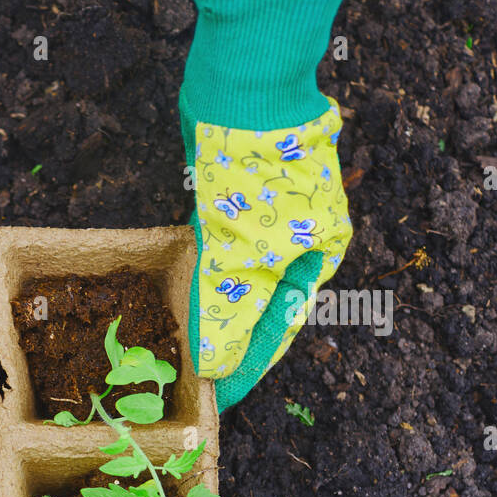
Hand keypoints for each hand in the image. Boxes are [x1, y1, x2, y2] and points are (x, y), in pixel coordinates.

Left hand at [180, 0, 351, 412]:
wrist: (244, 95)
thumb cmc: (258, 175)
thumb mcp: (243, 256)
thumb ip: (229, 315)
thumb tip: (215, 370)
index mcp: (319, 258)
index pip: (280, 328)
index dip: (249, 368)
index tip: (221, 402)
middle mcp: (298, 243)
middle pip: (260, 308)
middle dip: (230, 347)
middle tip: (197, 386)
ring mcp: (266, 223)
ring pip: (237, 283)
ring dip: (212, 317)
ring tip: (183, 357)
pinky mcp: (232, 205)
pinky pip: (217, 258)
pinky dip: (200, 284)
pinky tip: (178, 307)